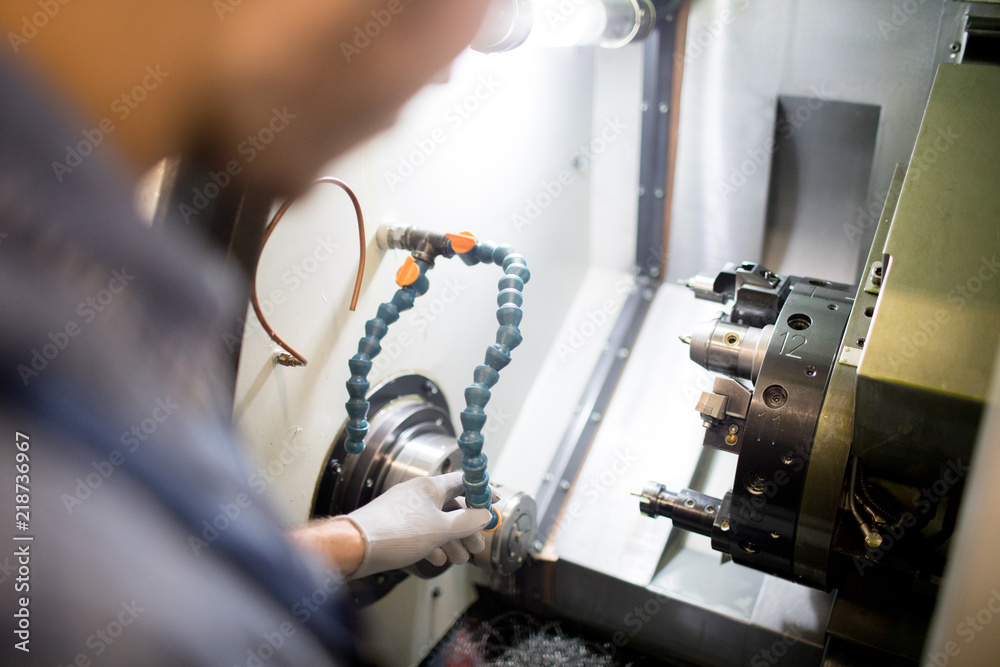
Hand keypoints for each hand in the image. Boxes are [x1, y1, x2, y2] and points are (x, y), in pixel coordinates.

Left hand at [343, 472, 491, 579]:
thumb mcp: (441, 529)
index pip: (463, 481)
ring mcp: (404, 510)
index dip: (481, 492)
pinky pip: (420, 532)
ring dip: (451, 540)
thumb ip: (466, 522)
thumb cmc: (398, 533)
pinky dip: (432, 544)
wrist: (355, 546)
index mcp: (430, 487)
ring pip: (436, 522)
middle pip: (451, 506)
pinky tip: (437, 559)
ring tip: (460, 560)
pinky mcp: (394, 526)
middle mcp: (418, 494)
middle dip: (467, 527)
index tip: (494, 503)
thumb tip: (484, 515)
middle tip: (477, 546)